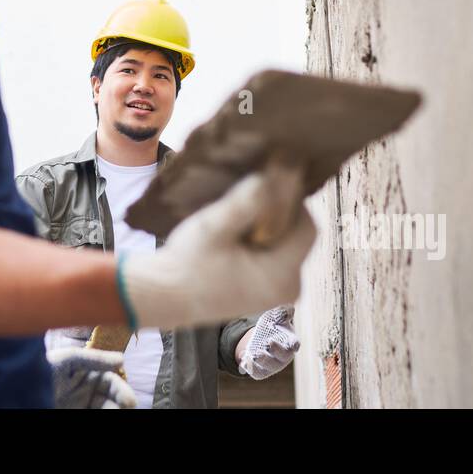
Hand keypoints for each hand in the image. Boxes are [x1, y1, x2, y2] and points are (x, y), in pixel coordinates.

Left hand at [47, 347, 136, 408]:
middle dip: (120, 406)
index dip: (123, 391)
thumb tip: (122, 359)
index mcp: (90, 375)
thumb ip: (94, 359)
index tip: (129, 401)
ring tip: (110, 413)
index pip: (113, 383)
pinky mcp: (76, 415)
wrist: (19, 388)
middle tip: (123, 409)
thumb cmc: (43, 368)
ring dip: (113, 411)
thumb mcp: (68, 359)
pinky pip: (94, 416)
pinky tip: (102, 414)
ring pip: (107, 410)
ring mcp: (82, 406)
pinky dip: (105, 416)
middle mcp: (89, 392)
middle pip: (113, 401)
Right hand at [118, 174, 315, 330]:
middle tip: (248, 199)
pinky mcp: (267, 289)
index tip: (267, 184)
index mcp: (282, 276)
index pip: (306, 227)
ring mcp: (278, 291)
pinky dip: (262, 239)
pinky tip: (237, 232)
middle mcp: (288, 287)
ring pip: (286, 243)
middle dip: (277, 213)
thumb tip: (268, 178)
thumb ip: (243, 202)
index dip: (291, 202)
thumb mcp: (213, 226)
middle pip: (298, 235)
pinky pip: (275, 255)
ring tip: (238, 217)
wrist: (166, 296)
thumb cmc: (187, 264)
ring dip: (267, 224)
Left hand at [238, 306, 299, 379]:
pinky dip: (250, 367)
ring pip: (270, 366)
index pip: (295, 345)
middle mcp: (284, 356)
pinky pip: (257, 372)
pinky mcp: (262, 371)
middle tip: (269, 342)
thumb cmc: (272, 325)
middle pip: (283, 356)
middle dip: (277, 350)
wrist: (259, 337)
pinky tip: (244, 359)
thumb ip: (282, 313)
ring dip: (263, 360)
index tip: (293, 343)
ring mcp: (273, 365)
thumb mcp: (274, 317)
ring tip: (255, 353)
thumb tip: (290, 309)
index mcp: (290, 343)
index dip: (294, 344)